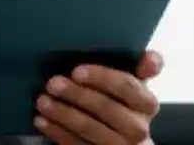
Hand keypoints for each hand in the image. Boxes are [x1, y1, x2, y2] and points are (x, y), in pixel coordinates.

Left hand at [34, 51, 163, 144]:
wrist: (127, 143)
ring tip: (42, 101)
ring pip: (90, 129)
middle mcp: (138, 128)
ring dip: (63, 114)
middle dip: (77, 95)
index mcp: (147, 105)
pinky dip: (57, 132)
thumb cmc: (125, 105)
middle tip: (52, 83)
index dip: (103, 78)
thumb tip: (151, 57)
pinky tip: (41, 121)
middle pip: (107, 108)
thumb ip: (144, 69)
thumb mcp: (136, 86)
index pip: (128, 87)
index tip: (77, 71)